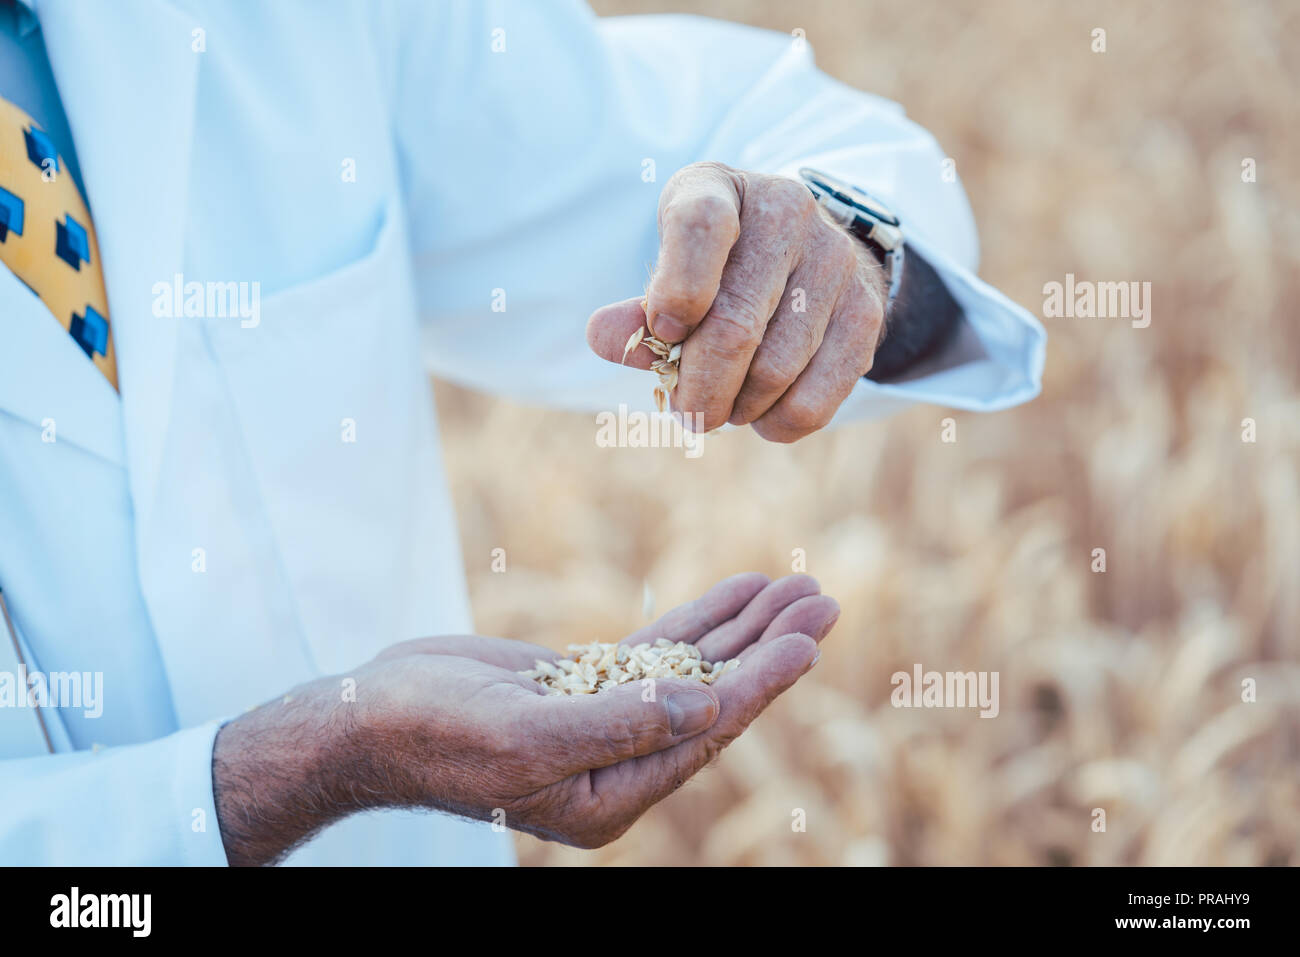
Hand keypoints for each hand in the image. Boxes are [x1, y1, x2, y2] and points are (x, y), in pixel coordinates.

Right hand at [212, 573, 838, 863]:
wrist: (368, 715)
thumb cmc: (432, 733)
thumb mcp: (525, 733)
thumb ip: (617, 722)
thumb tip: (704, 705)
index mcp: (610, 795)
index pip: (705, 733)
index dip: (761, 684)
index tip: (809, 638)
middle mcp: (618, 763)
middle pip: (715, 698)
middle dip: (768, 648)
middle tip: (821, 598)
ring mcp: (605, 720)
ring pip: (694, 669)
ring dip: (744, 628)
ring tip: (796, 586)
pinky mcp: (586, 684)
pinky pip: (659, 650)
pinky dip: (699, 620)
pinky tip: (737, 591)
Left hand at [587, 161, 887, 441]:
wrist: (805, 255)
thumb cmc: (716, 267)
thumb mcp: (671, 270)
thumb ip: (638, 310)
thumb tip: (602, 336)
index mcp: (719, 188)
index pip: (701, 226)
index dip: (677, 291)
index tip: (662, 333)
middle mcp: (786, 211)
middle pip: (735, 323)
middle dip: (700, 387)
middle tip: (686, 414)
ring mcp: (833, 259)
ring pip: (776, 368)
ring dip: (738, 407)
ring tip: (723, 407)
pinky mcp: (866, 310)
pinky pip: (818, 395)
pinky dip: (779, 424)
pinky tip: (761, 417)